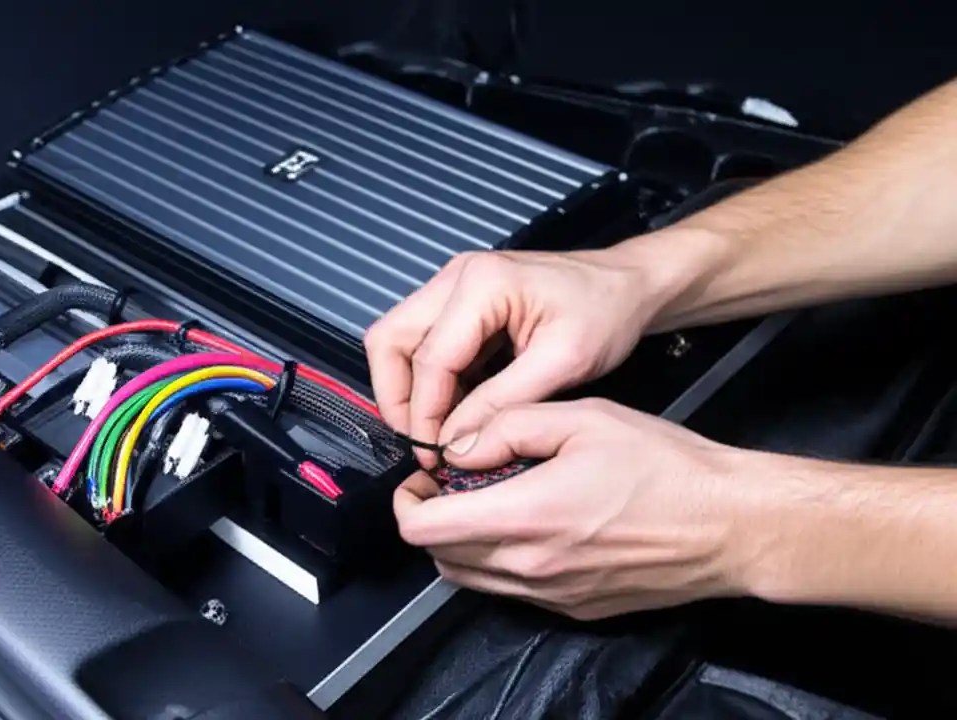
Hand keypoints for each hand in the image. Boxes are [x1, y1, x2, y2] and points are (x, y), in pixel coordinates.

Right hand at [364, 247, 677, 463]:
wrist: (630, 285)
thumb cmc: (607, 312)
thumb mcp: (562, 363)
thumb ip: (502, 403)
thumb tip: (454, 442)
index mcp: (481, 284)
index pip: (429, 359)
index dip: (425, 415)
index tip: (435, 456)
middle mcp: (456, 277)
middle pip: (389, 340)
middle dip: (396, 398)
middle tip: (420, 442)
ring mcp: (453, 286)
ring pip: (398, 341)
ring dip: (409, 390)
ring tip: (436, 432)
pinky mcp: (460, 302)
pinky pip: (423, 343)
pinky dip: (429, 381)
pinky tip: (455, 412)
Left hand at [394, 399, 769, 619]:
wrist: (731, 526)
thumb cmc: (668, 469)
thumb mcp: (583, 418)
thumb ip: (509, 426)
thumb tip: (460, 444)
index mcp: (525, 517)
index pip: (424, 529)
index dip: (407, 502)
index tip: (419, 479)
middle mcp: (531, 566)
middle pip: (440, 559)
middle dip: (430, 520)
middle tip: (449, 486)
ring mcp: (553, 594)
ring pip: (472, 580)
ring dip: (461, 544)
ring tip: (485, 503)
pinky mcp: (576, 608)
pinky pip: (512, 591)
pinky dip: (500, 562)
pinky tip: (527, 526)